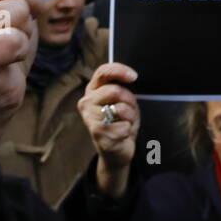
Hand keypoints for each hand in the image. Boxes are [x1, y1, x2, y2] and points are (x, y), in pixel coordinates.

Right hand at [77, 63, 139, 196]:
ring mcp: (89, 118)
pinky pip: (123, 127)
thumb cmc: (120, 121)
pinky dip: (128, 131)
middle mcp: (86, 102)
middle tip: (130, 110)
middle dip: (129, 100)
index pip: (103, 72)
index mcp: (93, 90)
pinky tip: (121, 135)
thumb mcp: (122, 101)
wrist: (116, 150)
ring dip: (130, 117)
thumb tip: (129, 77)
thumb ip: (121, 88)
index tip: (133, 76)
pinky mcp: (97, 134)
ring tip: (125, 123)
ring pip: (120, 109)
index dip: (119, 70)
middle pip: (114, 90)